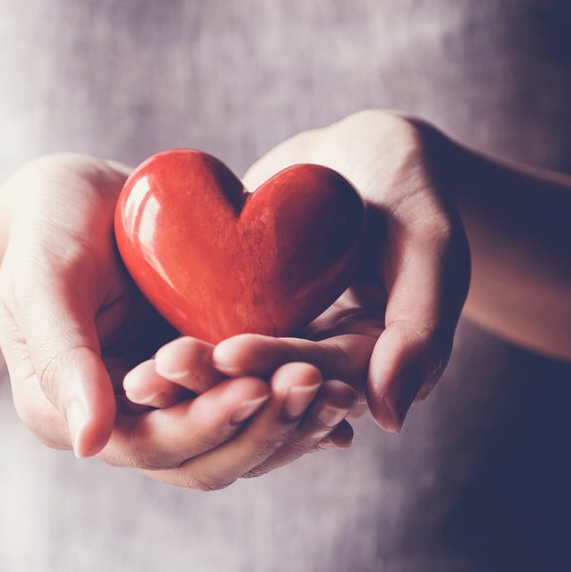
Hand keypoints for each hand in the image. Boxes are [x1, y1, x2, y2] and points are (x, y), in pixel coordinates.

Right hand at [0, 154, 355, 489]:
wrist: (82, 197)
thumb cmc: (48, 226)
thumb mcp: (44, 278)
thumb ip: (60, 355)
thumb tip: (89, 442)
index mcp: (71, 415)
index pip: (151, 446)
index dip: (206, 424)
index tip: (255, 388)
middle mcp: (124, 424)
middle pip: (205, 458)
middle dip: (263, 428)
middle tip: (316, 384)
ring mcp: (170, 403)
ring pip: (239, 439)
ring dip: (291, 423)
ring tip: (342, 390)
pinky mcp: (207, 378)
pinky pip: (256, 402)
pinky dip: (297, 404)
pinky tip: (344, 388)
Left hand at [126, 111, 469, 431]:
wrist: (370, 153)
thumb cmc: (414, 188)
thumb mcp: (432, 246)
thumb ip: (421, 328)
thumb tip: (389, 418)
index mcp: (374, 364)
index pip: (319, 373)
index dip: (274, 364)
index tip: (226, 351)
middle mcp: (323, 363)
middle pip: (268, 381)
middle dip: (216, 380)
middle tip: (161, 367)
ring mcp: (283, 341)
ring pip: (234, 371)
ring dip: (190, 375)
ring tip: (140, 371)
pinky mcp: (249, 316)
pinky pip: (213, 333)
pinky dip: (180, 340)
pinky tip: (138, 343)